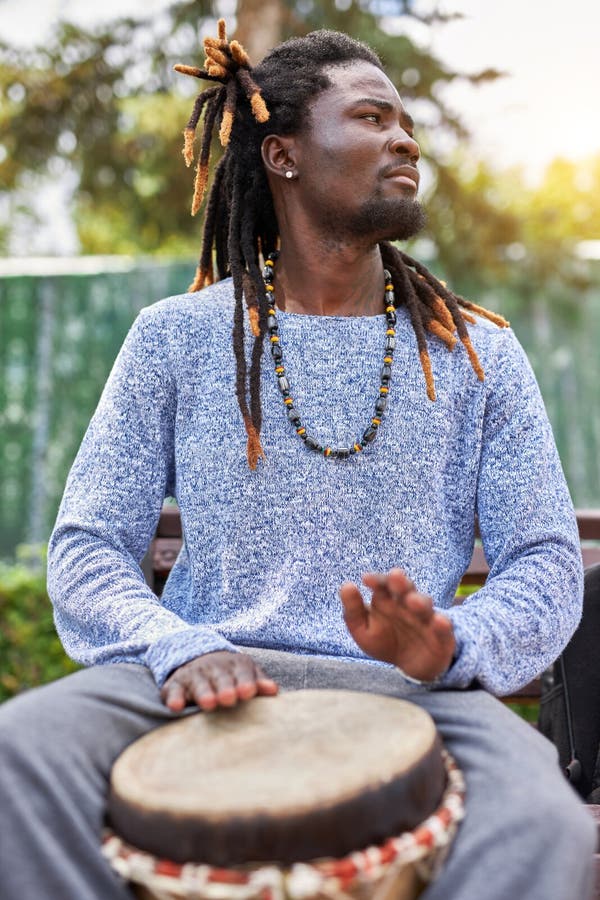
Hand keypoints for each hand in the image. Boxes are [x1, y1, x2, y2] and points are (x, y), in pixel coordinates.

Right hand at [160, 650, 277, 711]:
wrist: (197, 658)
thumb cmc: (230, 675)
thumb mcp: (246, 673)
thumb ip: (259, 682)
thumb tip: (273, 690)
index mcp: (235, 664)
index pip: (243, 671)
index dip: (245, 681)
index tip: (249, 692)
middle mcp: (213, 667)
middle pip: (220, 677)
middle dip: (225, 687)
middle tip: (229, 699)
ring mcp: (193, 675)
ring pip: (198, 683)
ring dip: (203, 693)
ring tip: (209, 704)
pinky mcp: (175, 685)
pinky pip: (172, 690)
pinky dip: (174, 697)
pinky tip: (176, 706)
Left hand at [339, 568, 454, 681]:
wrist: (411, 666)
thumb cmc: (385, 641)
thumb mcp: (363, 630)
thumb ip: (353, 611)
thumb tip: (346, 585)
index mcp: (388, 600)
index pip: (383, 585)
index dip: (376, 580)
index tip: (366, 579)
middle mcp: (408, 604)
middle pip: (406, 589)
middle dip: (401, 583)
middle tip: (396, 577)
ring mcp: (426, 618)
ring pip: (425, 605)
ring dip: (420, 601)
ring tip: (412, 601)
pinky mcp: (442, 635)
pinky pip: (444, 628)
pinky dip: (442, 624)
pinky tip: (439, 621)